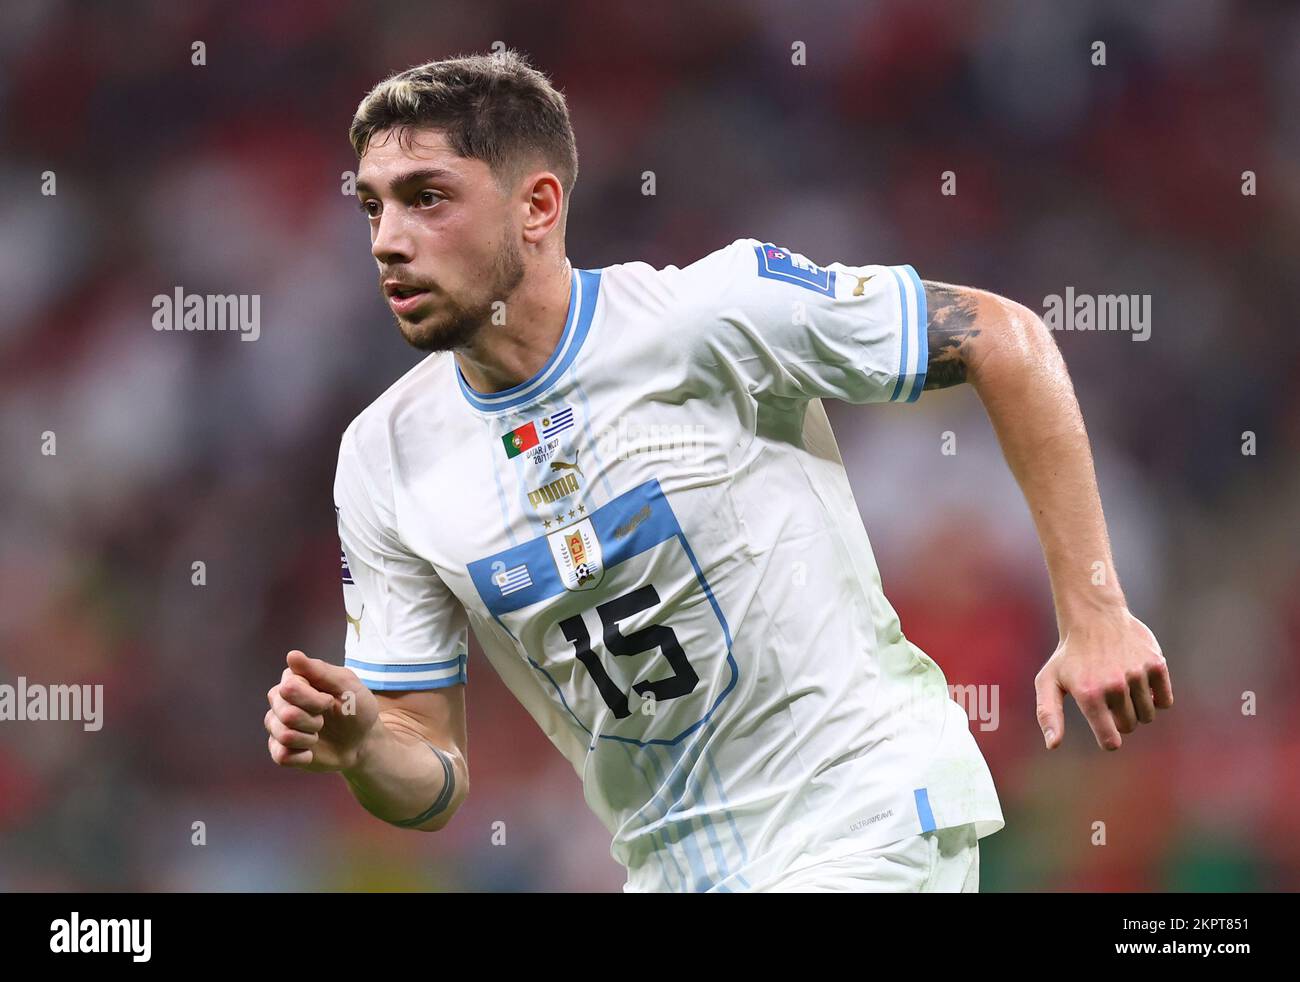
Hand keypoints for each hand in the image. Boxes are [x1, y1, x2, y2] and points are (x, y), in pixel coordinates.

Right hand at [265, 650, 378, 771]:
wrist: (362, 741)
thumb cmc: (356, 708)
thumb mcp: (347, 685)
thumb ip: (320, 670)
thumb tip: (292, 655)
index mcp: (294, 680)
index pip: (289, 688)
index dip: (314, 699)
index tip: (330, 701)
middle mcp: (280, 701)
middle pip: (285, 713)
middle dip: (313, 720)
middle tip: (325, 718)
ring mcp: (278, 726)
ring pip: (283, 735)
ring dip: (310, 737)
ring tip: (319, 733)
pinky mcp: (280, 750)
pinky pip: (280, 756)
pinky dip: (302, 756)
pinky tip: (311, 751)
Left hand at [1035, 608, 1171, 750]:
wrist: (1093, 617)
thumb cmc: (1069, 655)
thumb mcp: (1048, 681)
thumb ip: (1048, 714)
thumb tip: (1053, 745)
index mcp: (1089, 694)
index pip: (1110, 740)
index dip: (1109, 739)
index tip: (1106, 730)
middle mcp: (1114, 685)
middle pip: (1129, 726)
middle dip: (1120, 719)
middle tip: (1108, 697)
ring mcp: (1137, 673)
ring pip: (1148, 715)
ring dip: (1137, 708)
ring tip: (1121, 687)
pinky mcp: (1156, 664)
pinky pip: (1165, 700)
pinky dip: (1156, 697)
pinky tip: (1140, 682)